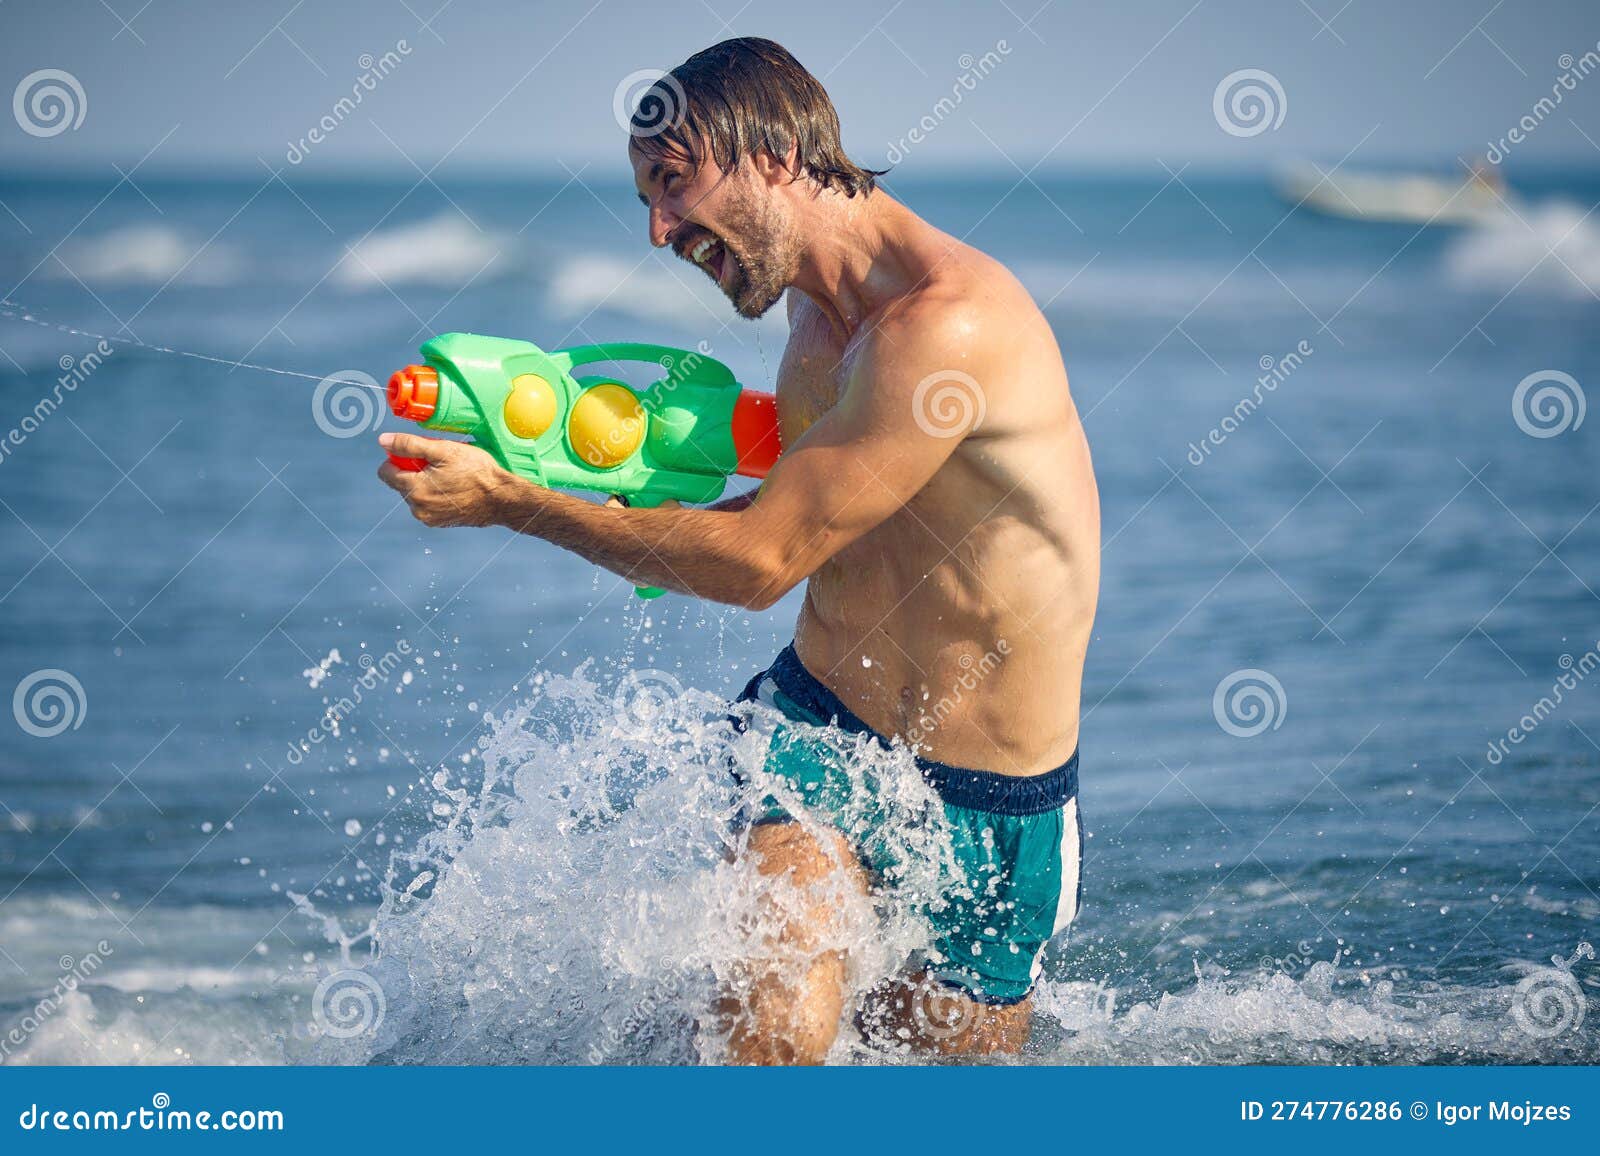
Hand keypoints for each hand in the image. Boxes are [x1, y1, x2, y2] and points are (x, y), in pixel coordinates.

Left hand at [376, 432, 516, 527]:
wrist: (502, 499)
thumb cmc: (476, 471)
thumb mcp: (443, 450)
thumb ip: (409, 444)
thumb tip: (383, 440)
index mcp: (413, 489)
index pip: (385, 472)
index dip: (397, 457)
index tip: (417, 453)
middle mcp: (417, 508)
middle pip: (400, 482)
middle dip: (413, 470)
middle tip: (440, 464)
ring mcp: (428, 518)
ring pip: (414, 494)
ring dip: (424, 483)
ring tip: (450, 476)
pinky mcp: (439, 523)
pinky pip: (427, 504)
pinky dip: (435, 495)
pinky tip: (454, 488)